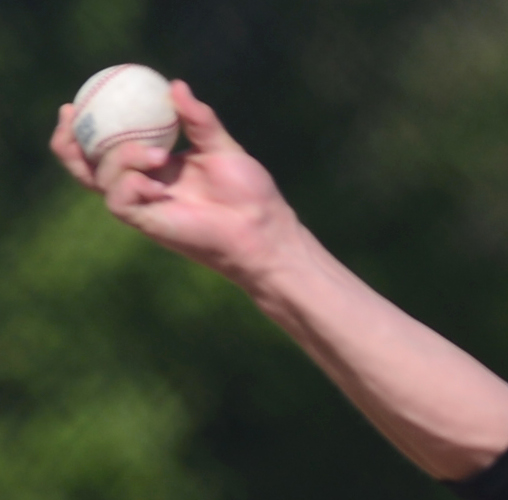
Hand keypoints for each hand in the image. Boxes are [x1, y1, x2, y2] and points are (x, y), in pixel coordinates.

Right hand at [50, 80, 300, 290]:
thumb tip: (176, 86)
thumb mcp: (222, 147)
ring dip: (120, 156)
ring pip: (99, 177)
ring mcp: (145, 205)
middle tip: (73, 115)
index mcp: (156, 166)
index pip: (108, 146)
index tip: (76, 103)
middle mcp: (144, 185)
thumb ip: (198, 119)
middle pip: (86, 165)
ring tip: (159, 156)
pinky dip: (129, 184)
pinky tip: (156, 183)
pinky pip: (118, 201)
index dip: (86, 126)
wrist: (264, 232)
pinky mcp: (149, 224)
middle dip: (69, 141)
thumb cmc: (250, 195)